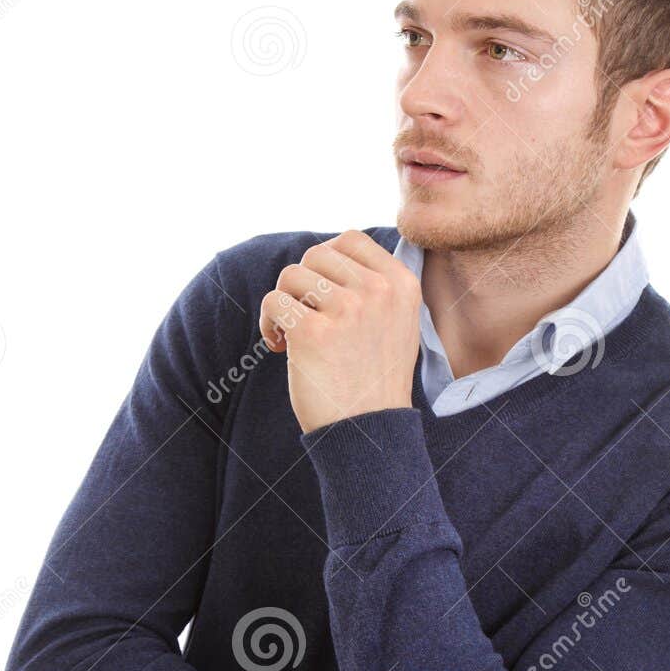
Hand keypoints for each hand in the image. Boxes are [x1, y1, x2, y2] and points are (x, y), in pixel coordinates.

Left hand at [259, 228, 420, 434]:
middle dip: (303, 284)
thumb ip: (376, 286)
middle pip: (316, 254)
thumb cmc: (377, 379)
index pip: (350, 239)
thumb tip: (332, 253)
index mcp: (402, 284)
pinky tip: (278, 346)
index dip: (327, 262)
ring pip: (290, 275)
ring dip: (284, 303)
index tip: (323, 294)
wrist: (370, 431)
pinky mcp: (312, 332)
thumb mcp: (400, 323)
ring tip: (292, 334)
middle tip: (305, 316)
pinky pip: (272, 302)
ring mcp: (346, 310)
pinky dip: (268, 323)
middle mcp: (378, 291)